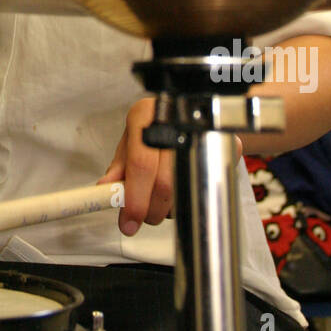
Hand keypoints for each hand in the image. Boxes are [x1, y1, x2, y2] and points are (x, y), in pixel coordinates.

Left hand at [98, 98, 242, 236]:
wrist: (188, 108)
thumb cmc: (154, 125)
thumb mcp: (130, 139)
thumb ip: (119, 166)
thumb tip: (106, 188)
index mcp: (144, 115)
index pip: (141, 164)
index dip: (135, 198)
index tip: (129, 222)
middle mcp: (174, 121)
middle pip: (165, 183)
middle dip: (151, 210)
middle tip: (143, 217)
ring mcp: (202, 133)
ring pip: (185, 190)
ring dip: (170, 207)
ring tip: (161, 196)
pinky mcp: (224, 145)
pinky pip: (206, 186)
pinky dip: (190, 198)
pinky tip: (181, 187)